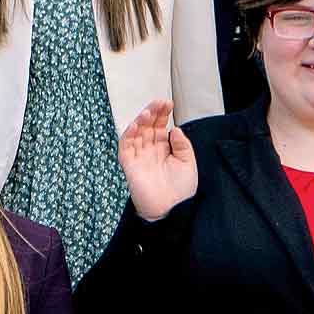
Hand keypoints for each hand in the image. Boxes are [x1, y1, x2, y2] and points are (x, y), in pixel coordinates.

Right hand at [114, 97, 196, 221]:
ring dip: (140, 121)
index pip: (160, 126)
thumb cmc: (180, 191)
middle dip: (152, 113)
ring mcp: (139, 157)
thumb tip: (174, 128)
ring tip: (148, 112)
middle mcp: (150, 151)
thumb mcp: (188, 163)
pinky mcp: (130, 165)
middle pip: (147, 126)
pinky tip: (134, 125)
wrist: (171, 211)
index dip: (162, 114)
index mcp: (164, 149)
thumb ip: (182, 145)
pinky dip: (128, 135)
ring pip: (135, 133)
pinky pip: (125, 147)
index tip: (168, 103)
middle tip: (158, 103)